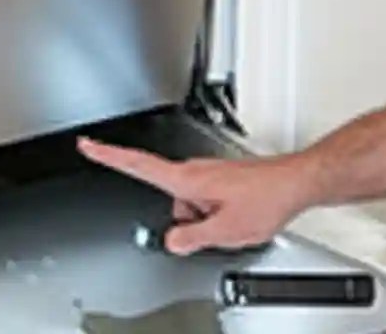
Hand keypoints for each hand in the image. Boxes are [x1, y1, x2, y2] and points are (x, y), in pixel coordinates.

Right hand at [77, 137, 320, 254]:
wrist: (296, 183)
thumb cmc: (267, 198)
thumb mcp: (225, 230)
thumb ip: (191, 237)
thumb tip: (173, 240)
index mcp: (188, 179)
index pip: (138, 164)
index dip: (109, 155)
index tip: (88, 145)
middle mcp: (196, 171)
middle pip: (170, 200)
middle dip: (186, 220)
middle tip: (217, 227)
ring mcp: (209, 173)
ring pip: (190, 204)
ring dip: (206, 218)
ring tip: (235, 219)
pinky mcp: (221, 179)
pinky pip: (206, 201)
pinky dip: (218, 213)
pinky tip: (241, 215)